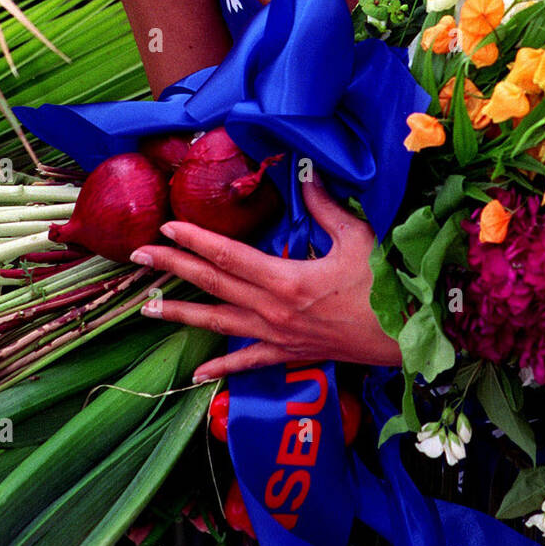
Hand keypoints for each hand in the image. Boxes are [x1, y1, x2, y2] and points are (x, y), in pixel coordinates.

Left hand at [130, 174, 401, 379]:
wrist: (406, 337)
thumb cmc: (385, 285)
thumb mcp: (356, 237)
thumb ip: (325, 206)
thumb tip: (306, 173)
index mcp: (286, 279)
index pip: (228, 255)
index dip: (195, 240)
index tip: (166, 227)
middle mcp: (273, 310)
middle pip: (212, 285)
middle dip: (173, 269)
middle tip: (138, 256)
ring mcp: (278, 336)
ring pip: (219, 323)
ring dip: (181, 314)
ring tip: (148, 308)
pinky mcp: (290, 354)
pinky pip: (250, 362)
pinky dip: (223, 366)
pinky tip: (198, 372)